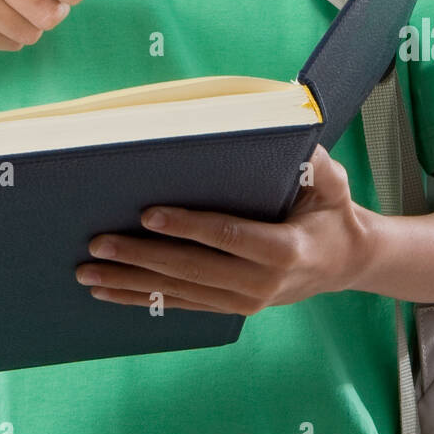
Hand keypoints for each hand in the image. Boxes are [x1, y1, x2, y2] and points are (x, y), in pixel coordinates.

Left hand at [74, 145, 375, 312]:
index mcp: (284, 249)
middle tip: (99, 242)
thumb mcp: (333, 182)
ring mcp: (243, 302)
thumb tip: (284, 126)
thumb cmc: (331, 212)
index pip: (229, 236)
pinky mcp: (229, 308)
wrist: (345, 263)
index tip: (148, 214)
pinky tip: (108, 293)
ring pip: (178, 291)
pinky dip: (141, 299)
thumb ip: (313, 161)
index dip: (188, 226)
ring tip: (89, 271)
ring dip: (130, 282)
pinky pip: (180, 304)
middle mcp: (260, 284)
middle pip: (192, 269)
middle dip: (141, 256)